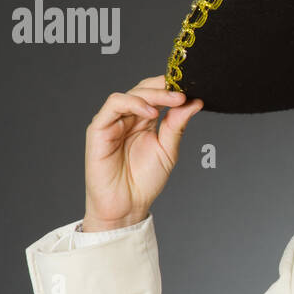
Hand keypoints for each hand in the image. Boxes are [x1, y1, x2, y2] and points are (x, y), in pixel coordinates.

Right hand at [82, 75, 202, 230]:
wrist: (127, 205)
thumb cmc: (145, 180)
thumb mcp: (168, 149)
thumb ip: (177, 125)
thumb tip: (194, 103)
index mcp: (144, 120)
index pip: (156, 94)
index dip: (172, 88)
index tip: (193, 89)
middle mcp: (128, 117)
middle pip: (144, 90)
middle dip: (165, 88)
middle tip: (184, 92)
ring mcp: (113, 121)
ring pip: (130, 94)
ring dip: (154, 94)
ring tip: (174, 100)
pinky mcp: (99, 128)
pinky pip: (114, 105)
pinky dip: (133, 103)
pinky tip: (151, 112)